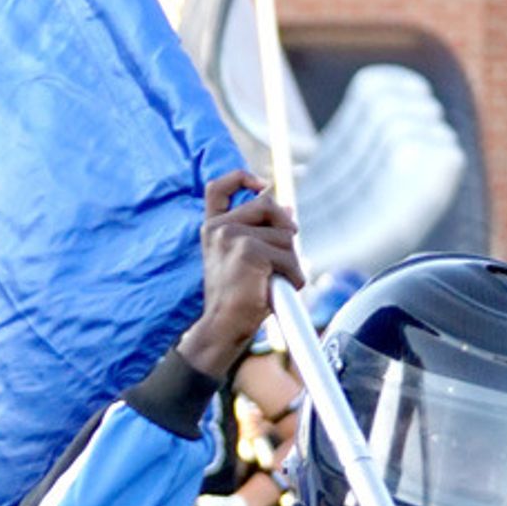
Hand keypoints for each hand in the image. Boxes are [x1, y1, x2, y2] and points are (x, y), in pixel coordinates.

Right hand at [176, 170, 303, 378]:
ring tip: (276, 282)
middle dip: (285, 229)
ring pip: (284, 234)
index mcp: (213, 228)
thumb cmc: (236, 299)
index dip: (242, 177)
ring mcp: (232, 237)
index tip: (262, 185)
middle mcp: (219, 228)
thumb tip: (288, 208)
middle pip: (268, 205)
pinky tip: (280, 291)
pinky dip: (294, 277)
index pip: (219, 187)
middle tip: (283, 259)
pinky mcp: (249, 251)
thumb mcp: (244, 259)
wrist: (222, 328)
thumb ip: (260, 231)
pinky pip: (289, 257)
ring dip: (290, 261)